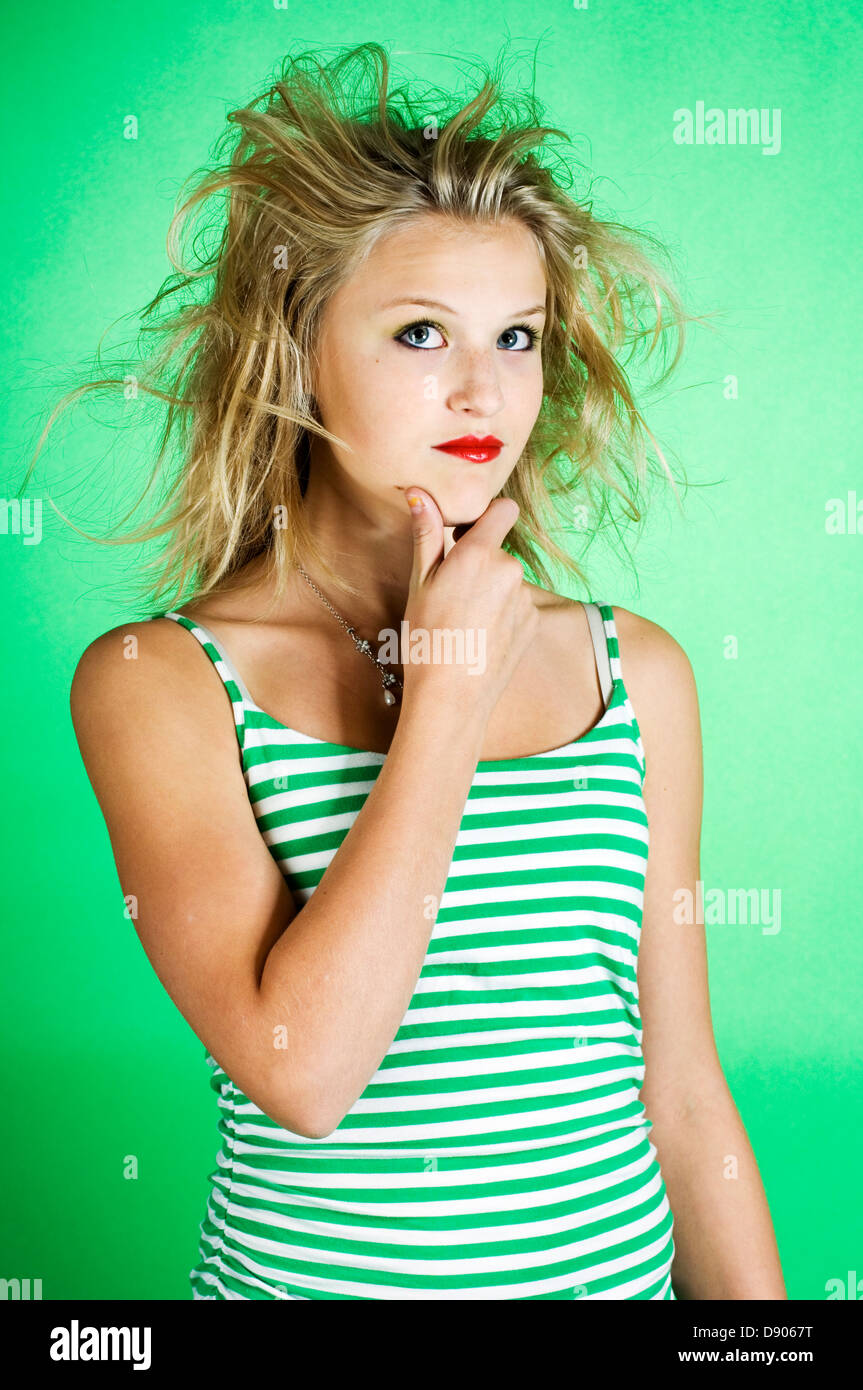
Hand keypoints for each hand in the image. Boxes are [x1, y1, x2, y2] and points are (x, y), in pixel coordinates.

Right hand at [401, 486, 539, 719]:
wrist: (452, 697)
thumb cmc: (428, 640)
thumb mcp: (419, 584)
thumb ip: (426, 534)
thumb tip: (418, 492)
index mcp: (480, 554)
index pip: (504, 509)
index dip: (487, 517)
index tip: (467, 535)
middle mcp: (510, 570)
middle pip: (499, 551)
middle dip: (480, 563)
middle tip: (451, 594)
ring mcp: (525, 598)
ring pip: (507, 582)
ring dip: (491, 592)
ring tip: (464, 623)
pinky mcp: (533, 623)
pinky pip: (517, 606)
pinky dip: (502, 615)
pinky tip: (480, 637)